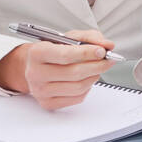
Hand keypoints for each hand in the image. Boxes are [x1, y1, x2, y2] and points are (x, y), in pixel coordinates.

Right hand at [0, 28, 116, 109]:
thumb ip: (89, 38)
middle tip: (107, 60)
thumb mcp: (68, 38)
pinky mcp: (48, 103)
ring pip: (78, 87)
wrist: (34, 67)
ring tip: (98, 69)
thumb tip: (107, 45)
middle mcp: (35, 73)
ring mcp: (40, 90)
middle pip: (74, 73)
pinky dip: (87, 88)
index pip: (65, 55)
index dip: (87, 53)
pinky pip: (77, 98)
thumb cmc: (52, 51)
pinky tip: (87, 79)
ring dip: (94, 77)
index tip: (101, 51)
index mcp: (37, 53)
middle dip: (97, 66)